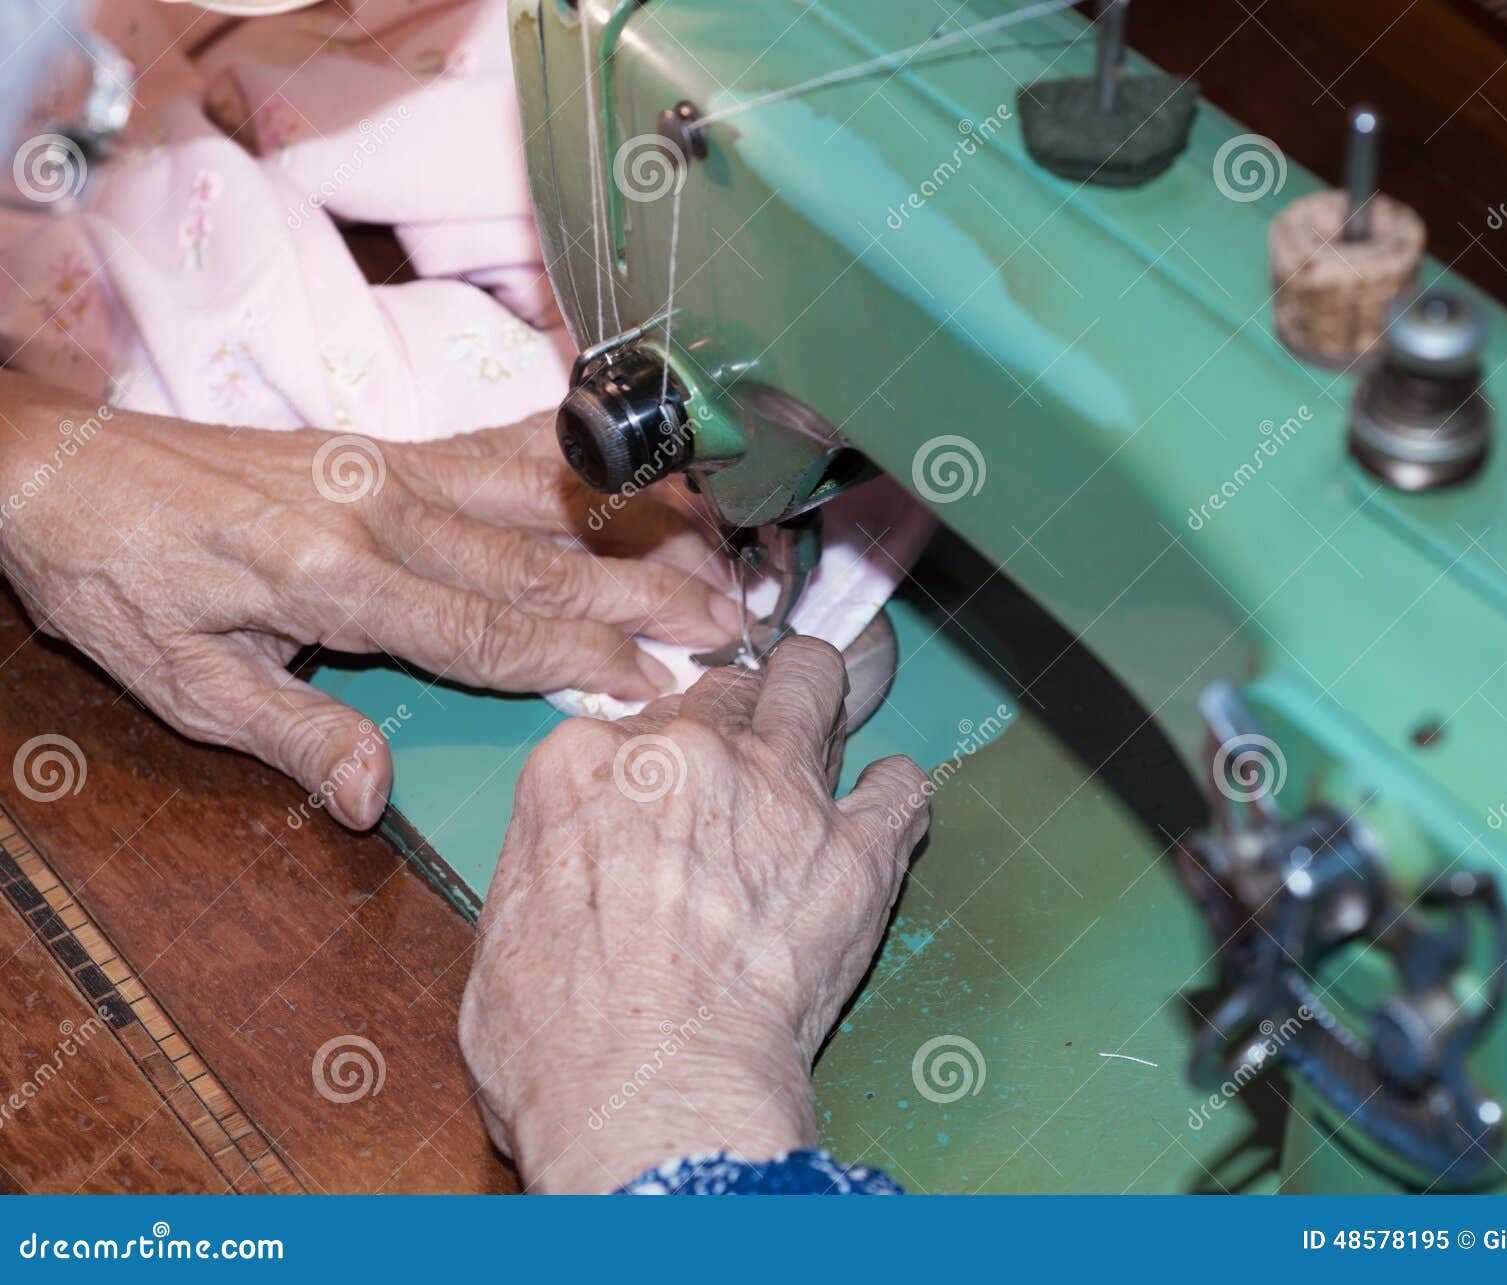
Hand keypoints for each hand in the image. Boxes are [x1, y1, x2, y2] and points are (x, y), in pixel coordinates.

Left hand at [0, 373, 744, 827]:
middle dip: (649, 594)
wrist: (65, 467)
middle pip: (544, 560)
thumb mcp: (182, 683)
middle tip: (733, 620)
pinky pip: (509, 444)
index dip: (585, 660)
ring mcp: (393, 465)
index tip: (661, 683)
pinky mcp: (391, 445)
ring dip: (640, 524)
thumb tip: (371, 799)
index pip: (491, 629)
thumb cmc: (118, 578)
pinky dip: (585, 460)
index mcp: (333, 576)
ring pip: (547, 494)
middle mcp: (381, 509)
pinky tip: (640, 468)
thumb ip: (290, 734)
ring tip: (719, 549)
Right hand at [459, 636, 929, 1192]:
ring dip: (817, 700)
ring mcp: (777, 793)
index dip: (657, 755)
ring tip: (822, 725)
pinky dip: (894, 797)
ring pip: (812, 687)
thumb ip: (553, 864)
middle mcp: (684, 757)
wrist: (655, 1098)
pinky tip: (884, 809)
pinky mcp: (854, 849)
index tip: (666, 792)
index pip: (636, 721)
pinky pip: (900, 787)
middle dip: (737, 716)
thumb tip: (576, 876)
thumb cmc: (565, 1047)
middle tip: (744, 759)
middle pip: (724, 693)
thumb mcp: (508, 935)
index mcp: (584, 767)